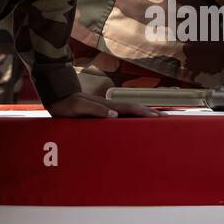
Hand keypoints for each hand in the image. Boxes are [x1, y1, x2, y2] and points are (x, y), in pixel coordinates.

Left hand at [45, 92, 160, 118]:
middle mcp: (110, 107)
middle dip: (151, 114)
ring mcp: (106, 110)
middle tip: (167, 121)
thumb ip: (94, 109)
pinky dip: (131, 120)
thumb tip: (114, 114)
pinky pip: (120, 117)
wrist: (57, 97)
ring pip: (129, 113)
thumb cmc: (66, 103)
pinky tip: (133, 127)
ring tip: (156, 124)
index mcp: (107, 105)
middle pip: (135, 110)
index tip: (160, 118)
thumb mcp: (77, 106)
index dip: (146, 113)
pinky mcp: (101, 114)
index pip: (131, 109)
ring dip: (143, 117)